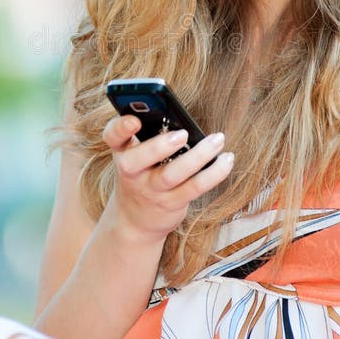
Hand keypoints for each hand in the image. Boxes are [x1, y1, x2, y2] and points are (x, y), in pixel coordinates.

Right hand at [101, 114, 233, 245]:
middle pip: (139, 159)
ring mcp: (151, 190)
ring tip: (218, 140)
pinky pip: (195, 188)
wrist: (134, 220)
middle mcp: (132, 172)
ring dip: (198, 156)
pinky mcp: (172, 203)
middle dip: (160, 146)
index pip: (112, 136)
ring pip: (172, 174)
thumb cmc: (140, 174)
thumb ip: (150, 135)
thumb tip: (182, 118)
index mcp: (122, 151)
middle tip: (182, 134)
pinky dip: (214, 173)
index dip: (120, 127)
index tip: (135, 120)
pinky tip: (227, 159)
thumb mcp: (136, 154)